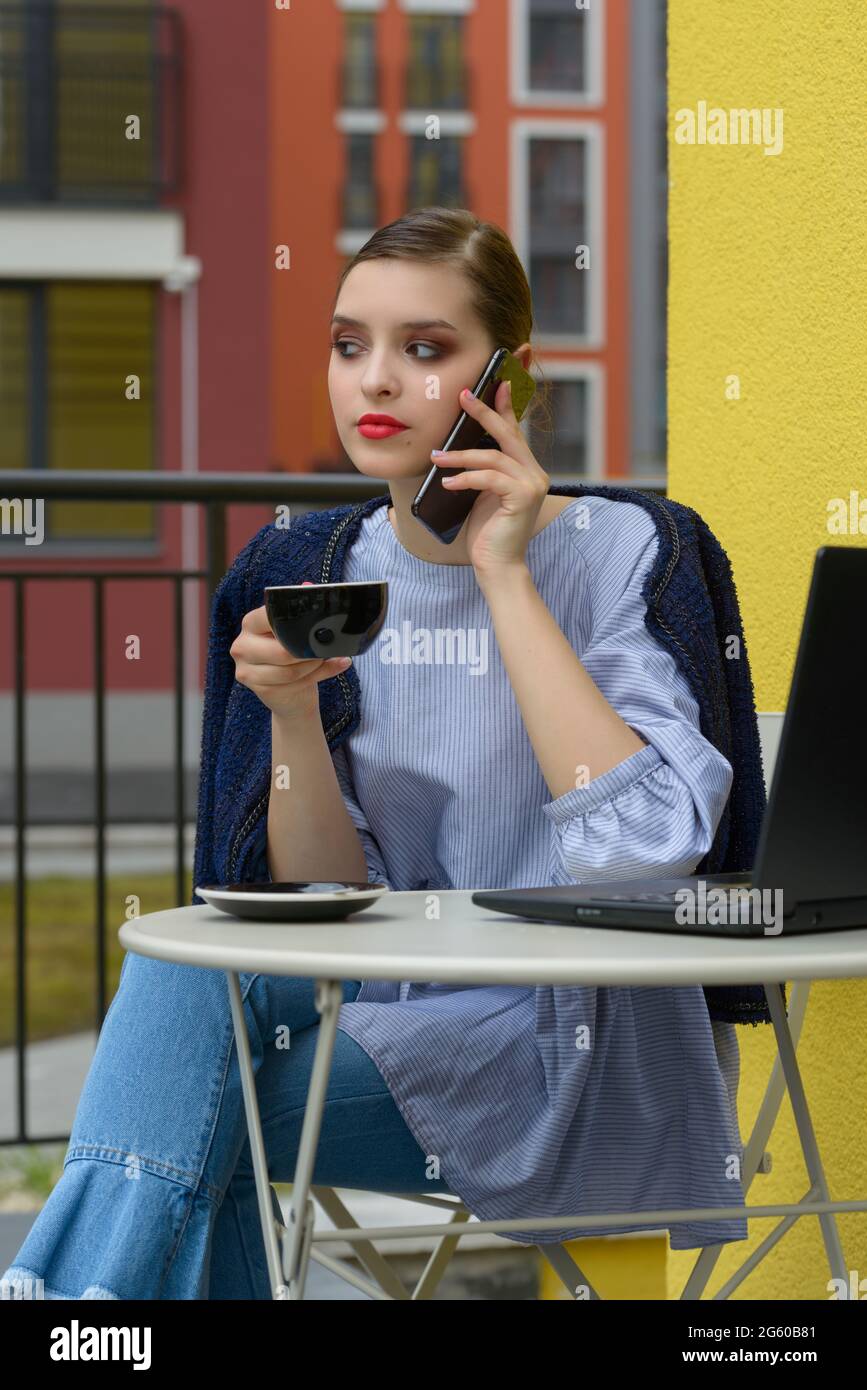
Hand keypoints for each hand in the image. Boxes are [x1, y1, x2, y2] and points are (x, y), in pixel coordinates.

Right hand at [229, 603, 350, 719]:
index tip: (314, 627)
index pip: (270, 618)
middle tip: (326, 648)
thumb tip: (307, 586)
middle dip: (310, 651)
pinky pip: (295, 684)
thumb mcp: (295, 631)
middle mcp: (242, 645)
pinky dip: (321, 675)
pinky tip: (335, 666)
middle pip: (282, 651)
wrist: (290, 695)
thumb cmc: (292, 656)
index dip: (295, 624)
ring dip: (316, 665)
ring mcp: (246, 671)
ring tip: (328, 658)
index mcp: (250, 623)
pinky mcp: (259, 690)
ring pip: (290, 670)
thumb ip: (300, 608)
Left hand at [432, 380, 548, 576]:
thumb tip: (456, 448)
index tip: (496, 383)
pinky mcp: (523, 497)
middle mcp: (534, 474)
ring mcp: (532, 485)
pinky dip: (466, 477)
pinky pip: (489, 478)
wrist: (498, 567)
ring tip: (437, 457)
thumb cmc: (488, 534)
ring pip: (493, 457)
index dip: (505, 406)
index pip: (514, 433)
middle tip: (463, 395)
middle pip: (507, 435)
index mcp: (526, 471)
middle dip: (484, 412)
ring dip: (461, 454)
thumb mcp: (481, 495)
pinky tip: (448, 483)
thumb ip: (481, 472)